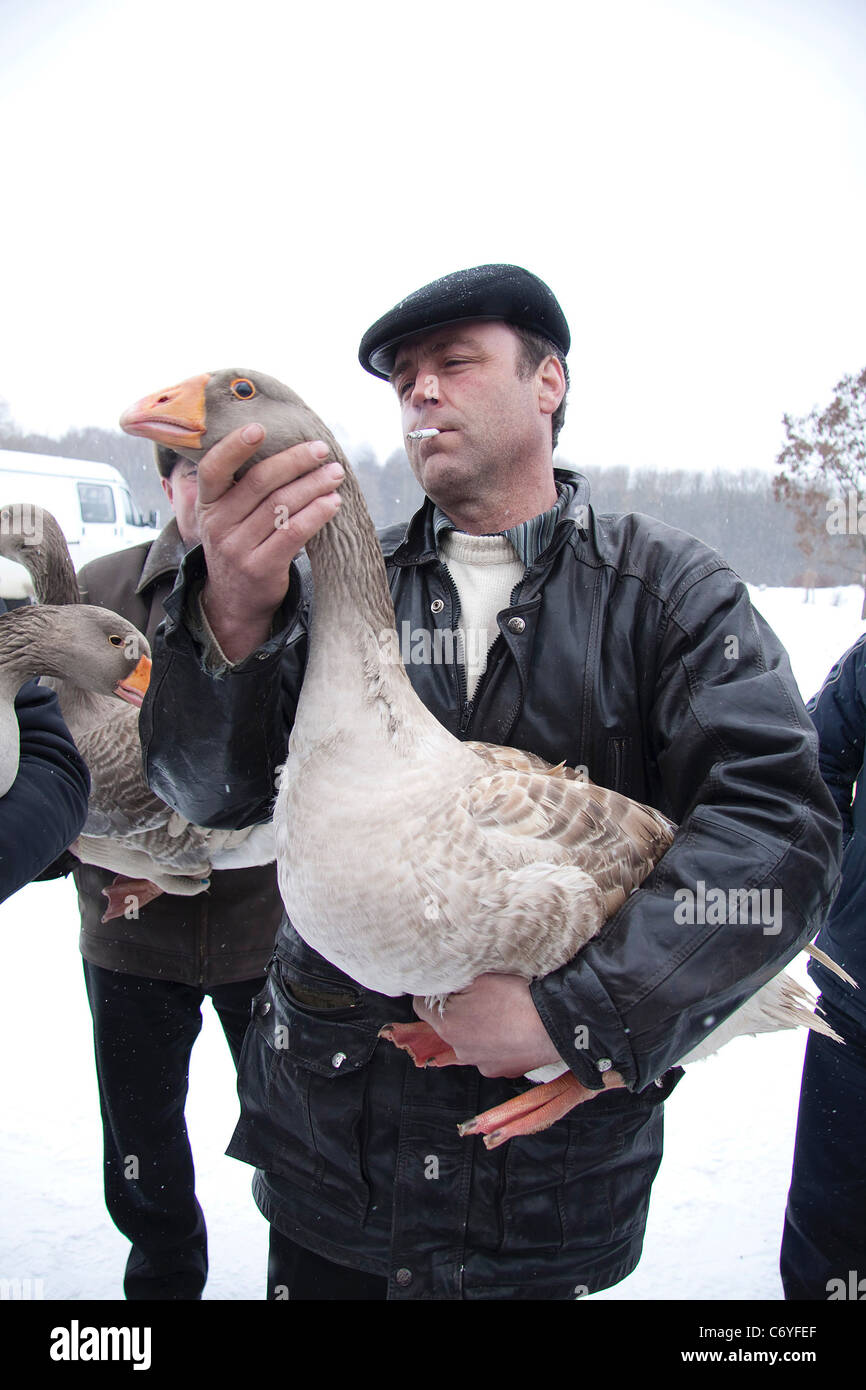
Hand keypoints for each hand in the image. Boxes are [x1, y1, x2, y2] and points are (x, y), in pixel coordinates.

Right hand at [196, 423, 343, 661]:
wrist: (234, 603)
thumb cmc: (239, 546)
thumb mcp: (226, 518)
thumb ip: (243, 488)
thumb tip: (290, 450)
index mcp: (207, 504)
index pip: (214, 468)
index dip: (235, 446)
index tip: (260, 427)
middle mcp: (218, 524)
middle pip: (260, 483)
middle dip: (295, 462)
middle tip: (321, 451)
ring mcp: (237, 548)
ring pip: (281, 506)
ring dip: (313, 485)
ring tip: (335, 475)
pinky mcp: (260, 567)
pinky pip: (293, 533)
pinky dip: (316, 514)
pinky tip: (333, 503)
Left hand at [413, 973, 562, 1076]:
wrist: (555, 1023)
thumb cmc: (516, 996)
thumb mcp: (478, 977)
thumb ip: (454, 981)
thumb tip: (442, 981)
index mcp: (447, 1025)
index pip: (421, 1006)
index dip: (433, 992)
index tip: (447, 984)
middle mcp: (460, 1050)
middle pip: (448, 1025)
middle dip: (459, 1011)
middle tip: (481, 995)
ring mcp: (482, 1064)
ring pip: (472, 1041)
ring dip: (480, 1029)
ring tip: (502, 1013)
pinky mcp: (504, 1071)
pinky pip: (493, 1053)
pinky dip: (499, 1043)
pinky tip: (513, 1029)